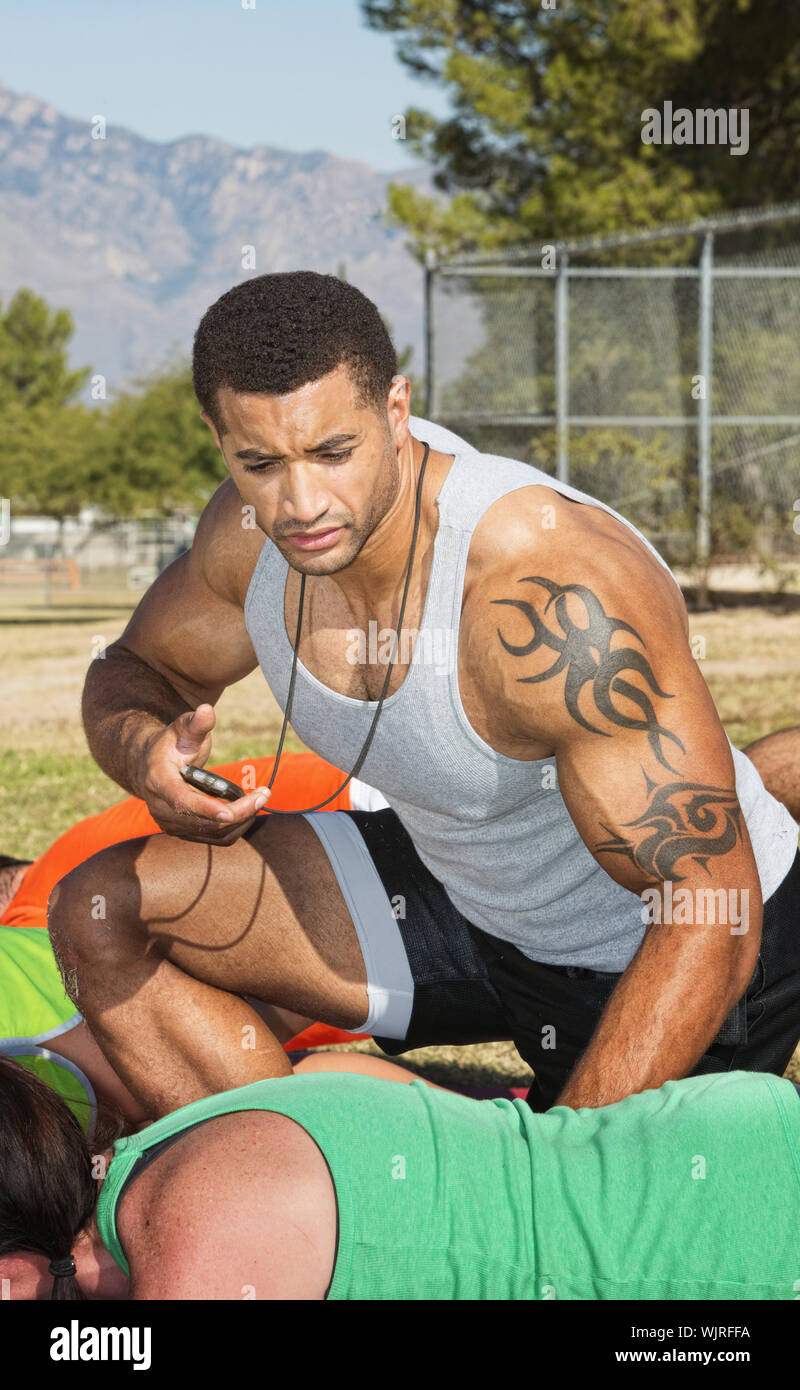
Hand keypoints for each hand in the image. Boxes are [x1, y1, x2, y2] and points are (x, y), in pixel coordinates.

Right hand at [136, 704, 269, 843]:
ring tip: (259, 798)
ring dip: (242, 820)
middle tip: (264, 793)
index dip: (205, 809)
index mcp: (158, 781)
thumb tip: (207, 709)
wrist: (151, 766)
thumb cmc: (172, 744)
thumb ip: (196, 723)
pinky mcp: (183, 833)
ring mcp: (171, 824)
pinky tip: (247, 809)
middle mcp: (161, 808)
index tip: (230, 813)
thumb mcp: (182, 729)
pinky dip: (236, 827)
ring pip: (214, 834)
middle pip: (205, 822)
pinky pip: (216, 839)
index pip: (181, 801)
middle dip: (239, 811)